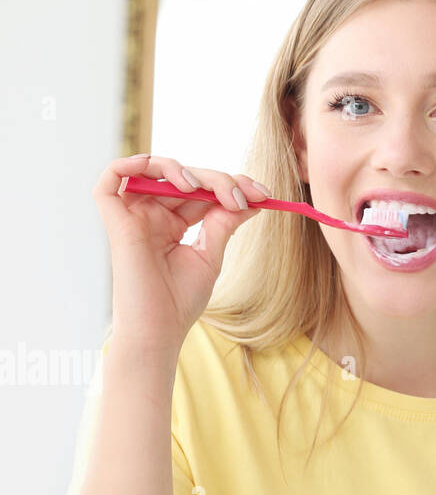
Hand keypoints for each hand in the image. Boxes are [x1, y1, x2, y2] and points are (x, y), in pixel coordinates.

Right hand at [92, 154, 268, 355]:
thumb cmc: (181, 300)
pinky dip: (131, 163)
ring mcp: (134, 217)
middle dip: (219, 180)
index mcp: (173, 223)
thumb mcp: (211, 253)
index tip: (264, 196)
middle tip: (246, 197)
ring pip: (154, 170)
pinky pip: (111, 179)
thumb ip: (224, 222)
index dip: (232, 185)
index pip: (202, 189)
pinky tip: (165, 172)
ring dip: (183, 169)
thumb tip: (252, 199)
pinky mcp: (117, 222)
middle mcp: (152, 215)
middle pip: (183, 177)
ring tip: (204, 188)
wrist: (160, 331)